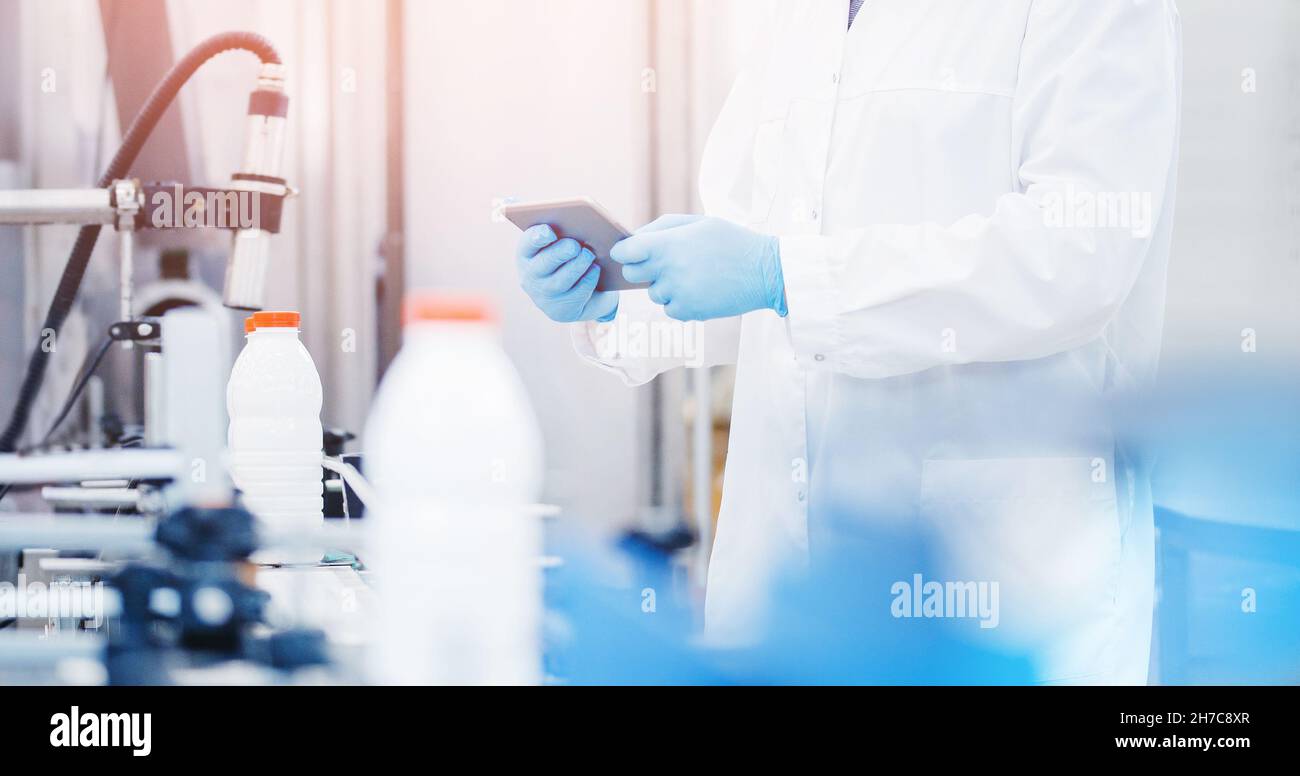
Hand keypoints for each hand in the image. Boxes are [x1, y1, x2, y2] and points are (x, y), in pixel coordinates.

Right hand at [516, 224, 618, 322]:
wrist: (573, 296)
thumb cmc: (566, 261)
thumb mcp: (560, 246)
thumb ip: (563, 232)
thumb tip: (578, 223)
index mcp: (527, 254)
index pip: (528, 244)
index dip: (537, 237)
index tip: (549, 231)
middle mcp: (531, 276)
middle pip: (544, 263)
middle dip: (561, 252)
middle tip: (575, 245)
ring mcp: (544, 296)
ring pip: (561, 280)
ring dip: (577, 265)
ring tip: (588, 254)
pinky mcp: (561, 310)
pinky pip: (577, 293)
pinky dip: (588, 279)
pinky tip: (595, 269)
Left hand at [610, 215, 785, 320]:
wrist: (765, 270)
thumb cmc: (732, 241)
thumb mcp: (698, 222)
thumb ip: (662, 227)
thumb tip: (634, 238)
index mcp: (668, 244)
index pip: (625, 253)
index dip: (625, 252)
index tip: (632, 252)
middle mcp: (668, 270)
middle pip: (632, 275)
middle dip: (643, 269)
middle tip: (667, 263)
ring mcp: (678, 293)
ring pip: (653, 293)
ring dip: (666, 286)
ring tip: (694, 275)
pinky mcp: (689, 311)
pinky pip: (670, 309)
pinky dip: (680, 302)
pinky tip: (700, 290)